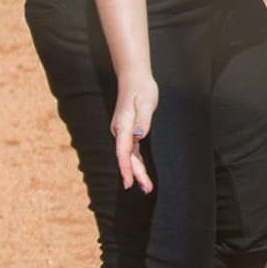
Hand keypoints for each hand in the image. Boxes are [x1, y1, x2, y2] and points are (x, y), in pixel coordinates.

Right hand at [110, 72, 158, 192]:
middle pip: (126, 157)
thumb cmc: (141, 89)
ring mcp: (122, 132)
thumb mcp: (146, 102)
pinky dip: (135, 163)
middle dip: (135, 175)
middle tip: (147, 189)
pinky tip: (140, 173)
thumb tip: (138, 136)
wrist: (134, 78)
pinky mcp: (127, 131)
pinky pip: (130, 151)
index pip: (123, 152)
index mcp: (122, 125)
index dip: (126, 168)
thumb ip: (142, 119)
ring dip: (136, 171)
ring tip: (146, 187)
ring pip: (128, 156)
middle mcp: (119, 131)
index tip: (129, 183)